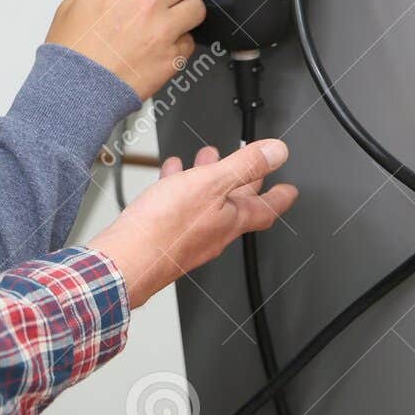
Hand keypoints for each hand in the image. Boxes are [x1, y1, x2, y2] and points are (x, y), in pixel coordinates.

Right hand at [45, 0, 209, 99]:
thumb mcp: (76, 1)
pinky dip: (178, 43)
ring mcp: (161, 32)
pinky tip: (158, 47)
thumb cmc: (72, 51)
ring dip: (184, 12)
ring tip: (164, 23)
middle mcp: (145, 5)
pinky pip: (190, 42)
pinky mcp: (172, 58)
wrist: (76, 91)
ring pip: (196, 8)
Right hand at [89, 142, 297, 307]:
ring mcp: (190, 238)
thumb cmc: (165, 229)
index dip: (279, 197)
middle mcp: (213, 233)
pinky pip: (180, 209)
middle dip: (242, 182)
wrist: (126, 261)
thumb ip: (244, 166)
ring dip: (208, 181)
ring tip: (206, 160)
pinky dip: (179, 188)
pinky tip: (170, 178)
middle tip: (250, 170)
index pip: (265, 209)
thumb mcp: (210, 184)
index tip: (289, 191)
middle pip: (236, 205)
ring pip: (206, 204)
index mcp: (231, 220)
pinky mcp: (166, 239)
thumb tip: (277, 153)